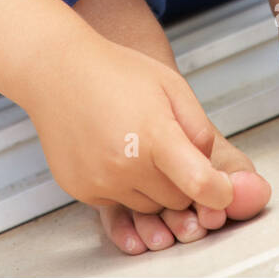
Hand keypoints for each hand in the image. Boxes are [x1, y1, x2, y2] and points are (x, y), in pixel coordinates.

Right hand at [27, 32, 233, 214]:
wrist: (57, 70)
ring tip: (137, 148)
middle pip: (176, 201)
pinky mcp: (81, 191)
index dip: (219, 192)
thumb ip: (198, 128)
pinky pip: (117, 204)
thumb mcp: (171, 85)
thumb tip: (208, 166)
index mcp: (154, 135)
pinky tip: (114, 153)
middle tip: (167, 150)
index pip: (199, 184)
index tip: (222, 189)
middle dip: (181, 183)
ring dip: (152, 187)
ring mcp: (100, 181)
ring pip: (148, 207)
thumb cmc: (115, 72)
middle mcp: (125, 165)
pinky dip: (123, 187)